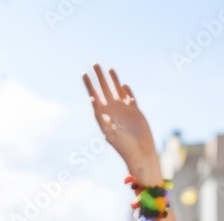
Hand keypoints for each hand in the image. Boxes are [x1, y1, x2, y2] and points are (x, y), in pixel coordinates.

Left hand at [83, 65, 157, 180]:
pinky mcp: (135, 112)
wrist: (140, 152)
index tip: (84, 74)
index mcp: (104, 116)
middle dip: (99, 78)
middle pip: (104, 91)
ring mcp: (124, 111)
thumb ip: (102, 118)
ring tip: (108, 69)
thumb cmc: (124, 146)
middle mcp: (113, 112)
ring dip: (112, 81)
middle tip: (95, 64)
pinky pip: (129, 98)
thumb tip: (94, 103)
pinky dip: (127, 91)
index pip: (94, 97)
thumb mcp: (110, 132)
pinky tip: (123, 85)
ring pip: (117, 91)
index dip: (89, 86)